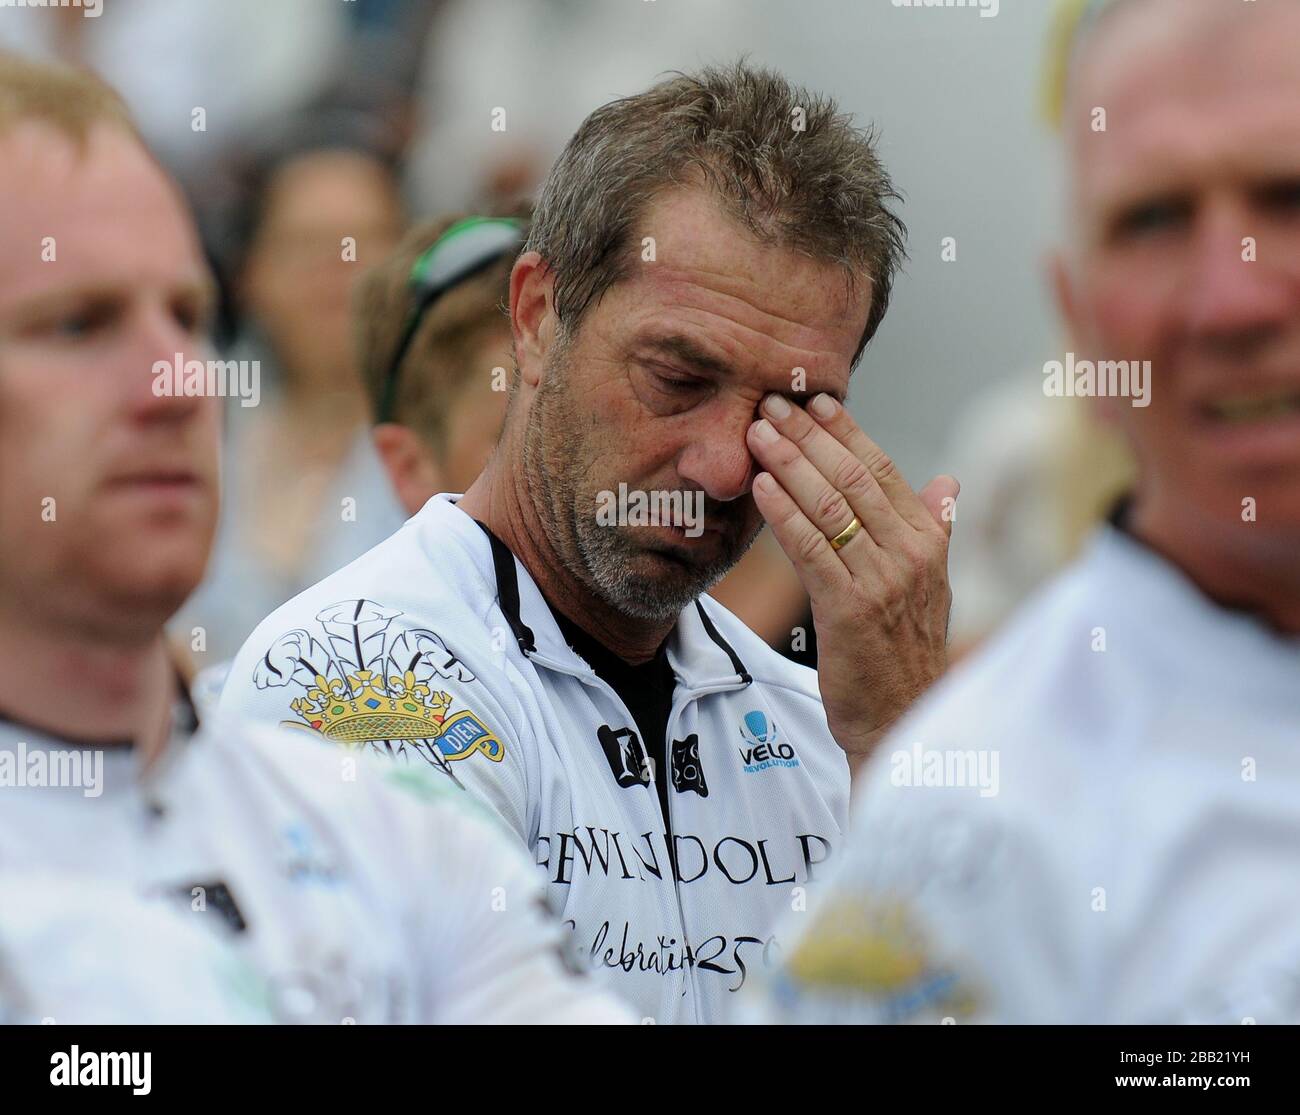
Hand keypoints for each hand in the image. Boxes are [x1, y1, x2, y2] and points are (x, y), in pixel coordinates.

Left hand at [746, 392, 956, 765]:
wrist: (901, 720)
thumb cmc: (906, 653)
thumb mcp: (930, 587)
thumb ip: (934, 530)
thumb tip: (949, 482)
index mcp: (929, 542)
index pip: (885, 470)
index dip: (847, 432)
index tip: (815, 400)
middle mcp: (912, 555)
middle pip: (854, 479)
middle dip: (810, 437)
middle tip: (772, 403)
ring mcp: (883, 581)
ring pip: (831, 507)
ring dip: (789, 464)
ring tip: (757, 433)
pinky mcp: (851, 610)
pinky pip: (812, 550)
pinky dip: (784, 514)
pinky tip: (759, 488)